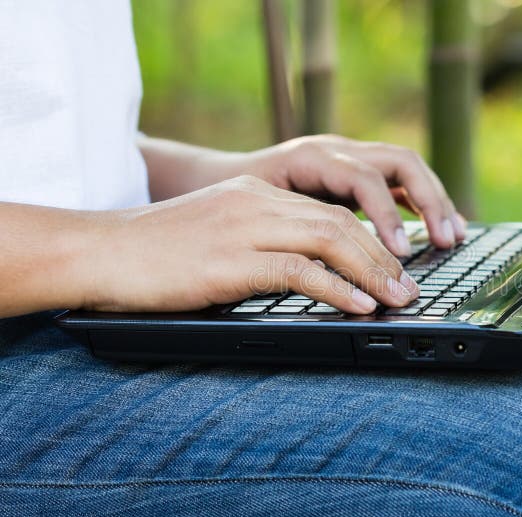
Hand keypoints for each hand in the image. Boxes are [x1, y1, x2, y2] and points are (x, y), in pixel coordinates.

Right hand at [82, 176, 419, 313]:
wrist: (100, 251)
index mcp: (257, 193)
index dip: (370, 240)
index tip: (394, 267)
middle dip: (383, 257)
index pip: (330, 210)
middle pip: (341, 222)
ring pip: (330, 239)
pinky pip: (299, 270)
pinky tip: (359, 305)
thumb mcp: (218, 236)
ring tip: (398, 300)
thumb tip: (308, 274)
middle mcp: (258, 202)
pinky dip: (337, 289)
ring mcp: (245, 227)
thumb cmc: (156, 254)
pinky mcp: (231, 259)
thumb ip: (261, 244)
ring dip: (372, 273)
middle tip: (408, 289)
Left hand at [228, 135, 466, 254]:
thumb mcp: (255, 212)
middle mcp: (336, 149)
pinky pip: (397, 181)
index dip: (386, 215)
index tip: (399, 253)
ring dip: (433, 200)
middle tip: (445, 240)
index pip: (364, 178)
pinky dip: (421, 203)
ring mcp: (349, 157)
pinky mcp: (355, 173)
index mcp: (312, 156)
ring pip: (405, 168)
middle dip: (428, 200)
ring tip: (453, 236)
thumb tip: (321, 267)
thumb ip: (291, 229)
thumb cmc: (229, 198)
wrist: (214, 177)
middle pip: (399, 161)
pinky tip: (438, 228)